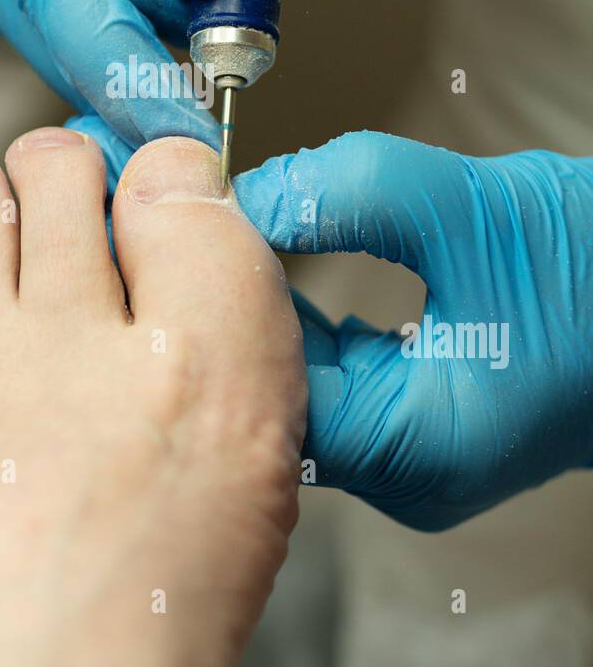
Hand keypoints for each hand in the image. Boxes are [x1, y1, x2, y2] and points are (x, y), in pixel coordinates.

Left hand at [234, 132, 592, 529]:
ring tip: (246, 226)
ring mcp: (413, 457)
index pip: (261, 388)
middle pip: (269, 393)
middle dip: (236, 301)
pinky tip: (289, 260)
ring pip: (298, 382)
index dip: (222, 298)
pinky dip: (308, 317)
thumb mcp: (469, 208)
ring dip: (270, 305)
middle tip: (204, 215)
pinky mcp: (421, 427)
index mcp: (415, 448)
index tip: (198, 219)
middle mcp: (404, 475)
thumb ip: (349, 191)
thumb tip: (247, 193)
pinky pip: (334, 375)